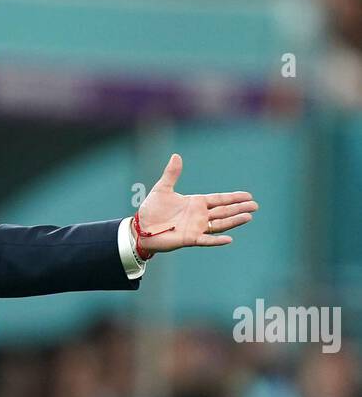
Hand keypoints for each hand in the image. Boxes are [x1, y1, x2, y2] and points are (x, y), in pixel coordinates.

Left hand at [136, 154, 257, 253]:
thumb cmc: (151, 209)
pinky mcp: (189, 239)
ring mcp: (196, 227)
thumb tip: (176, 156)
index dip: (233, 197)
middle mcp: (199, 215)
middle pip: (224, 211)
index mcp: (195, 202)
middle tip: (256, 206)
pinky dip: (216, 240)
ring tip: (249, 217)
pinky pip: (206, 240)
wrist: (140, 228)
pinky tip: (229, 239)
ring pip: (220, 224)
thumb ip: (171, 174)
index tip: (248, 196)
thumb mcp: (162, 189)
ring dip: (234, 221)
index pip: (219, 199)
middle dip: (239, 208)